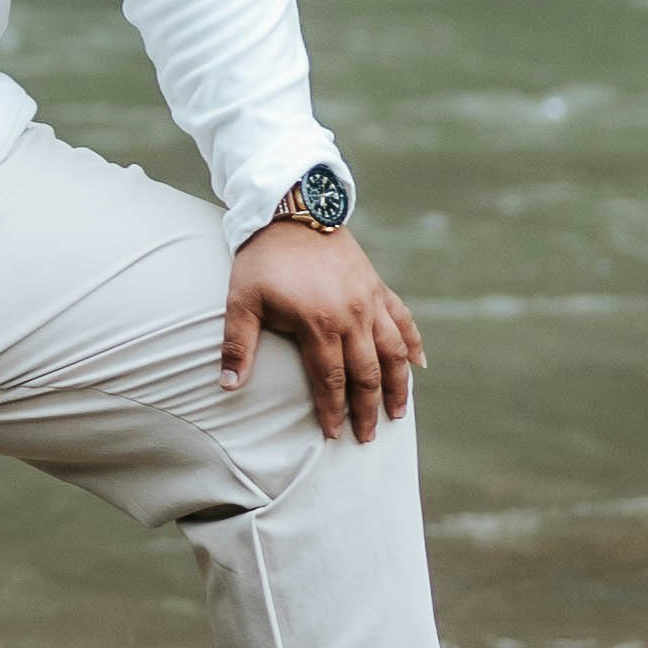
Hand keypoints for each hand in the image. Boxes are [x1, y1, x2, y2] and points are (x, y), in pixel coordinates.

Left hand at [228, 218, 420, 440]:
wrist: (291, 211)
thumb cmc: (261, 259)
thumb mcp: (241, 300)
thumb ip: (237, 345)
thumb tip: (227, 385)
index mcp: (319, 324)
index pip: (331, 380)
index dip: (333, 411)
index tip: (334, 435)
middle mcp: (353, 317)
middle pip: (368, 374)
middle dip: (368, 409)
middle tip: (368, 436)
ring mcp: (370, 301)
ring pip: (395, 352)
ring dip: (399, 385)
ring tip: (398, 412)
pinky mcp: (378, 286)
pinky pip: (404, 320)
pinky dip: (414, 343)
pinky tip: (420, 365)